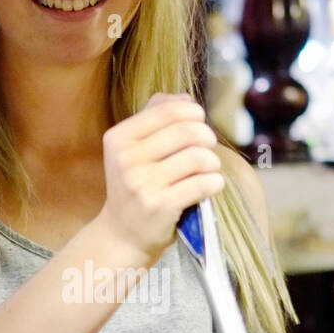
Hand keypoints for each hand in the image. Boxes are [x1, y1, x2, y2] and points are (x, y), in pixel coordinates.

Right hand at [98, 94, 223, 264]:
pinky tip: (209, 186)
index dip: (193, 113)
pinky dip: (214, 182)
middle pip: (188, 131)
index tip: (199, 123)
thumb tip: (185, 98)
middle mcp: (127, 159)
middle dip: (207, 137)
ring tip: (208, 169)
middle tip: (208, 148)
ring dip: (213, 162)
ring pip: (199, 157)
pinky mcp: (160, 206)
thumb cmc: (135, 186)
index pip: (169, 110)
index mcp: (119, 138)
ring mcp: (142, 184)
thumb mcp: (132, 149)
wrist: (122, 234)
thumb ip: (154, 117)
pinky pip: (203, 183)